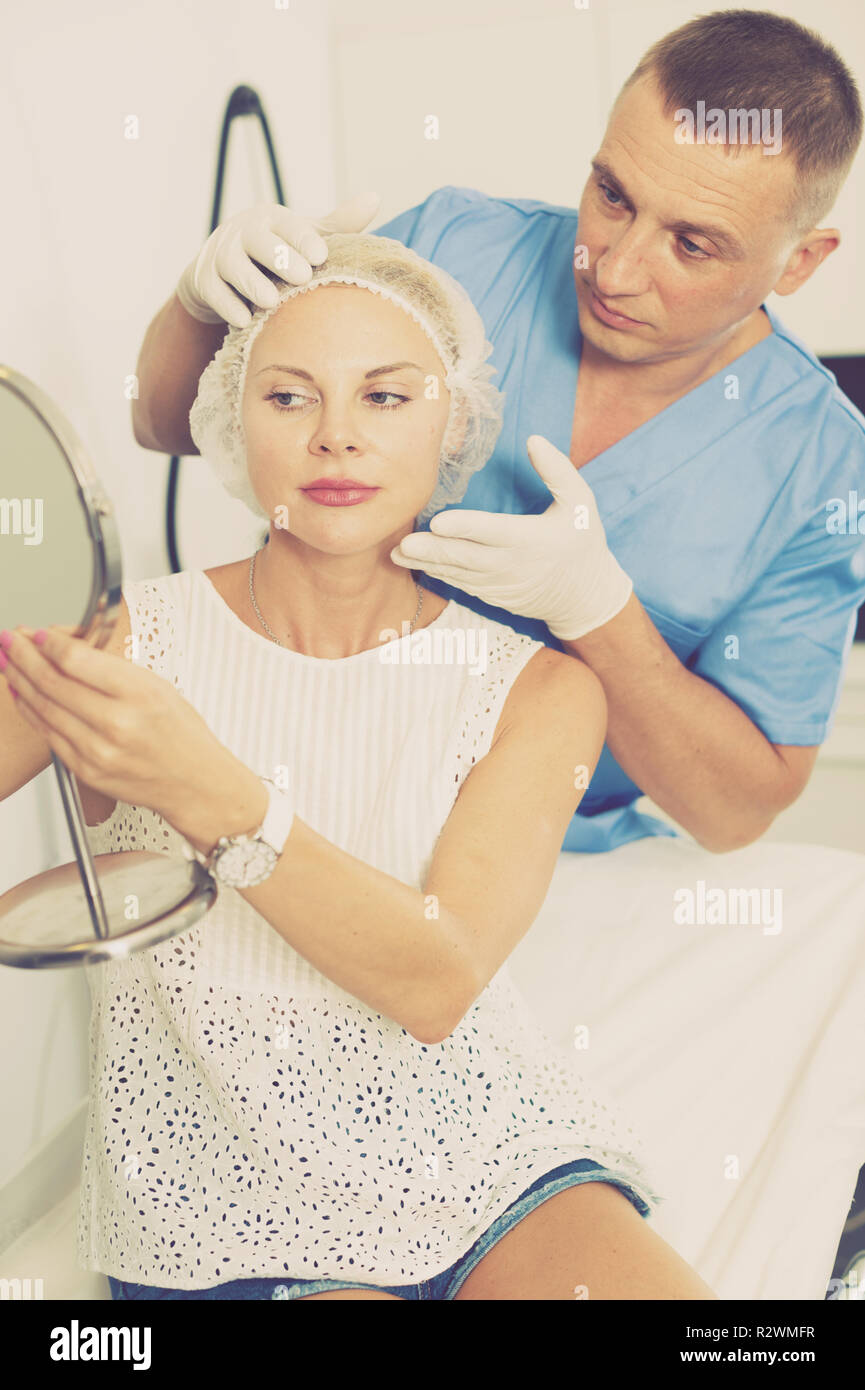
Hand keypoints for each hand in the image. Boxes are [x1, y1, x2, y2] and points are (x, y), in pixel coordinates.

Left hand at [0, 624, 248, 842]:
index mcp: (139, 694)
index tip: (36, 633)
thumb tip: (66, 650)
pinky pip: (47, 734)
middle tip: (8, 640)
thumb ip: (111, 669)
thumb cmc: (180, 734)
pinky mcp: (85, 769)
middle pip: (52, 681)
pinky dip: (30, 710)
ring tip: (7, 662)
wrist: (194, 782)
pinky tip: (22, 694)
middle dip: (22, 655)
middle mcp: (117, 722)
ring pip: (43, 707)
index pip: (77, 660)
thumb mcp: (157, 687)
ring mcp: (98, 749)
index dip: (48, 643)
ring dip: (18, 680)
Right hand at [175, 192, 381, 327]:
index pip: (288, 225)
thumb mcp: (305, 236)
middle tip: (301, 278)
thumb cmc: (276, 252)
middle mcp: (244, 232)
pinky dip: (228, 306)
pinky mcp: (204, 281)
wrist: (222, 269)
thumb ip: (338, 224)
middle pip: (259, 241)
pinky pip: (215, 293)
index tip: (320, 256)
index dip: (303, 239)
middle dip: (279, 258)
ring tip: (271, 301)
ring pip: (234, 266)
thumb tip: (374, 199)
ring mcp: (221, 255)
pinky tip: (244, 320)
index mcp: (272, 219)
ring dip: (252, 283)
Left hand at [390, 435, 632, 640]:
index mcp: (533, 540)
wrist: (584, 597)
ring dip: (428, 563)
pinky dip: (440, 574)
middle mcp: (512, 565)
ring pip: (458, 573)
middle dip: (433, 550)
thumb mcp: (581, 502)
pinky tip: (417, 564)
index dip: (466, 528)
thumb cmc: (582, 541)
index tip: (438, 522)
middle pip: (467, 557)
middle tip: (405, 543)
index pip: (494, 532)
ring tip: (399, 553)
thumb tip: (533, 440)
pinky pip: (462, 584)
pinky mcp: (492, 595)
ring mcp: (499, 584)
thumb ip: (558, 471)